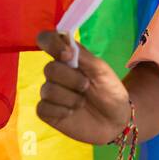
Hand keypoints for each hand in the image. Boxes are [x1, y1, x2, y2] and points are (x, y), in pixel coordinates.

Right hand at [35, 30, 130, 145]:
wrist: (115, 119)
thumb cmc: (109, 91)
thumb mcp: (101, 70)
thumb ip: (82, 55)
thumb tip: (64, 40)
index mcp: (67, 58)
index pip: (47, 40)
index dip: (51, 43)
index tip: (68, 55)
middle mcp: (56, 73)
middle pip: (49, 69)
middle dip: (72, 79)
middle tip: (87, 86)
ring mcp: (50, 92)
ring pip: (48, 90)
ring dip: (70, 98)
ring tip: (82, 102)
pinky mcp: (46, 111)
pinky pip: (43, 107)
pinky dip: (61, 110)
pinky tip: (72, 113)